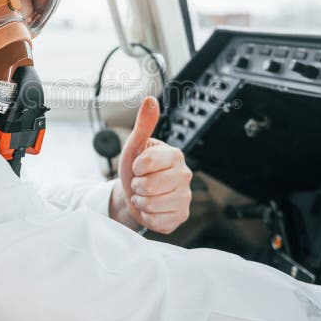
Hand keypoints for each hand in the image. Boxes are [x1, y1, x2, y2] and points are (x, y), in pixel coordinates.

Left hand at [110, 96, 192, 233]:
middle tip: (140, 183)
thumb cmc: (135, 168)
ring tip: (144, 195)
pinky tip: (150, 209)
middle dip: (137, 186)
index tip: (137, 166)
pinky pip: (157, 221)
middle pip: (150, 186)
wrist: (135, 194)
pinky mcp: (181, 216)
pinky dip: (147, 216)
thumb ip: (143, 124)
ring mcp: (185, 197)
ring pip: (153, 204)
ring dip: (141, 202)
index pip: (147, 163)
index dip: (135, 167)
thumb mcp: (135, 145)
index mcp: (175, 155)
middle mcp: (185, 175)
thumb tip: (150, 99)